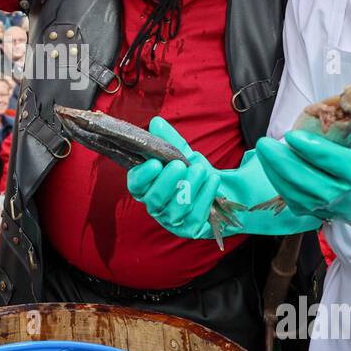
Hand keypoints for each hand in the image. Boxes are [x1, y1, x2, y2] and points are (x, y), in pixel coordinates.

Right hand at [126, 118, 220, 238]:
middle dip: (168, 181)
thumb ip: (168, 140)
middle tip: (180, 165)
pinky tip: (213, 180)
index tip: (155, 163)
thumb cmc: (190, 172)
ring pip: (177, 207)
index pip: (136, 185)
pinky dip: (205, 195)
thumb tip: (157, 122)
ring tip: (201, 169)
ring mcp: (172, 220)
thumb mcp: (180, 154)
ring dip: (190, 186)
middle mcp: (155, 207)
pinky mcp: (189, 228)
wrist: (214, 191)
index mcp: (146, 188)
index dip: (143, 176)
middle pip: (155, 199)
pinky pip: (196, 215)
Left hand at [256, 131, 350, 220]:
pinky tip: (271, 169)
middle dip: (282, 161)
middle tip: (266, 143)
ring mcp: (330, 208)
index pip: (332, 161)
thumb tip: (324, 110)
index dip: (309, 148)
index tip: (292, 135)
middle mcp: (344, 195)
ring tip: (265, 153)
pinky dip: (280, 184)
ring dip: (275, 172)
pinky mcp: (319, 215)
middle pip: (307, 179)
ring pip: (296, 193)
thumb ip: (346, 133)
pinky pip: (294, 201)